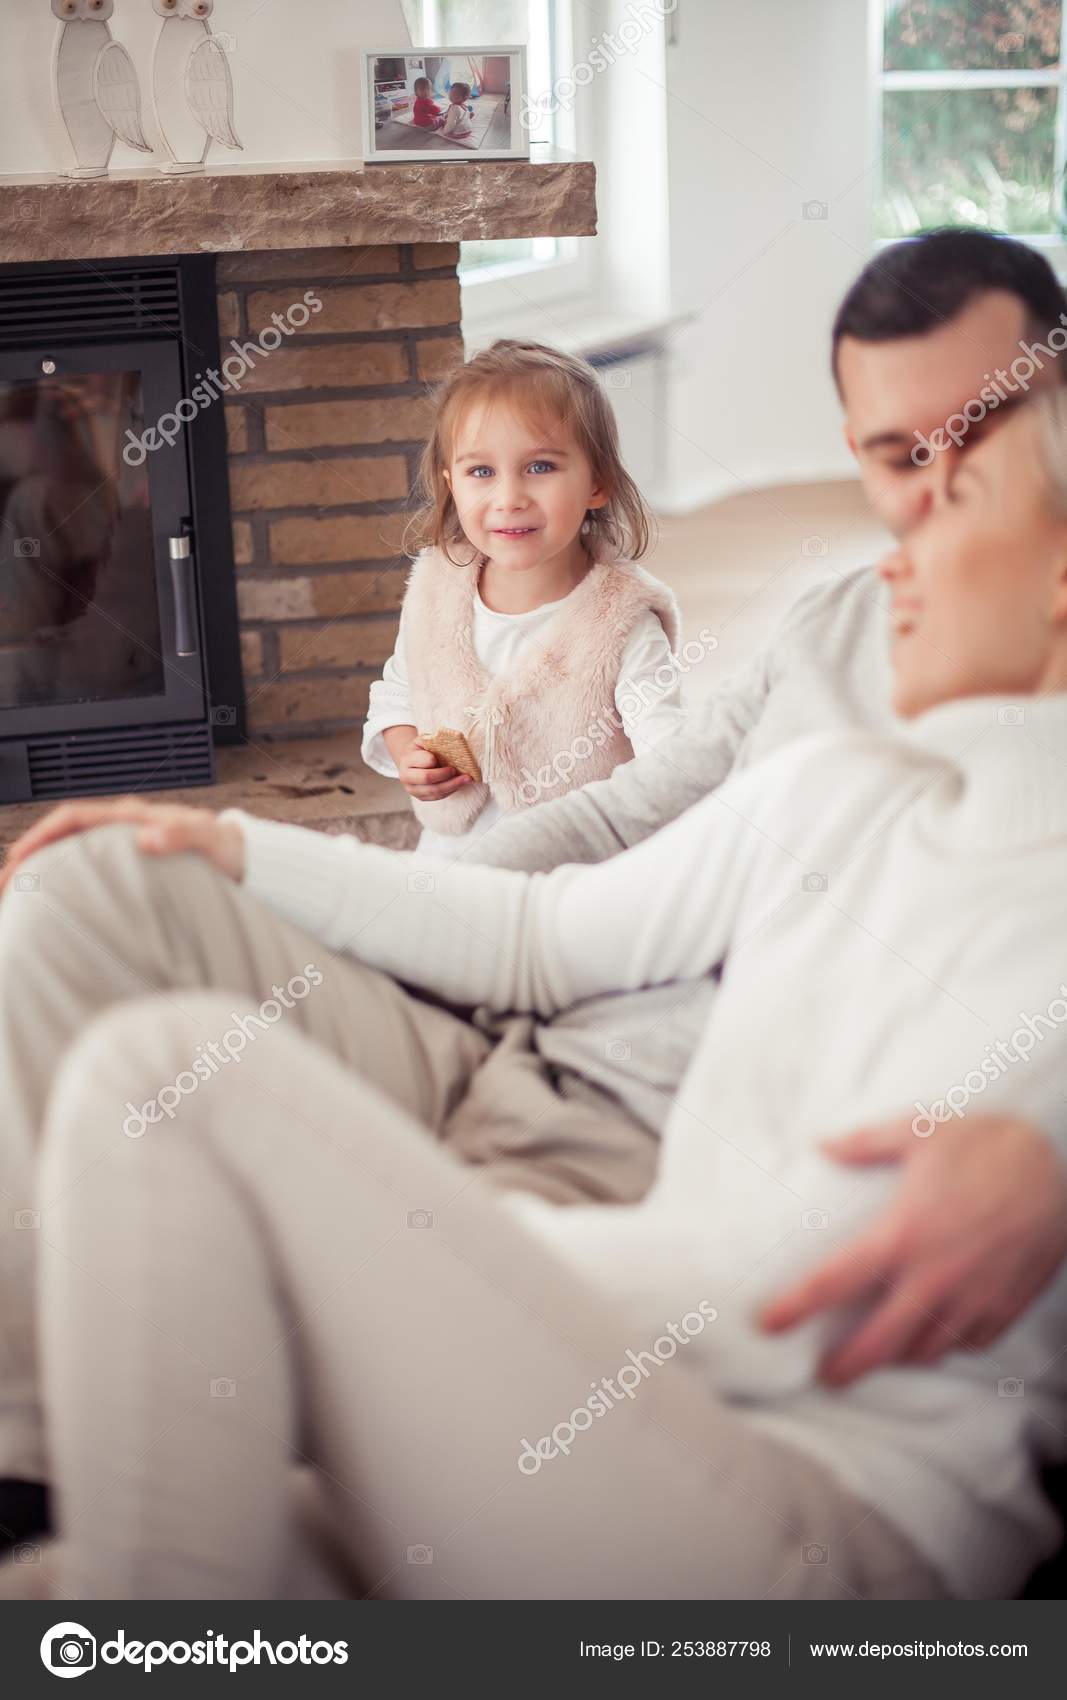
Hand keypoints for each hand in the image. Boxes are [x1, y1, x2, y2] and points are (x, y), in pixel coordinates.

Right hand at [0, 797, 244, 895]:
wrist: (244, 858)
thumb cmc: (226, 847)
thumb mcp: (207, 838)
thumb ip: (181, 834)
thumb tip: (147, 838)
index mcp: (131, 816)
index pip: (72, 817)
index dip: (41, 836)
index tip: (18, 859)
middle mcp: (121, 829)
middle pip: (62, 838)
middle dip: (29, 859)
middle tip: (6, 888)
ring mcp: (123, 848)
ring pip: (71, 856)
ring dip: (43, 874)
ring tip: (20, 903)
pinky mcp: (130, 868)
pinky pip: (88, 872)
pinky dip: (66, 885)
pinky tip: (58, 909)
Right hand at [397, 740, 473, 802]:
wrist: (411, 763)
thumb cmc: (421, 750)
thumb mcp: (423, 740)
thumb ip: (432, 739)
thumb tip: (452, 740)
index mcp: (407, 760)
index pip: (423, 761)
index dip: (435, 760)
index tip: (446, 757)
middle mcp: (406, 776)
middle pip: (427, 778)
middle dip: (445, 774)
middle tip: (457, 770)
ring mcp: (413, 789)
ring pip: (434, 791)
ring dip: (452, 785)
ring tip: (466, 779)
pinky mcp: (421, 797)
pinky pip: (438, 797)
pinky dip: (450, 790)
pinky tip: (459, 784)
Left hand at [758, 1114, 1066, 1385]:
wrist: (1060, 1167)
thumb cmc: (984, 1145)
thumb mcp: (918, 1131)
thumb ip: (864, 1143)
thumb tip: (821, 1146)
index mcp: (903, 1234)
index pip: (833, 1282)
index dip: (794, 1307)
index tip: (767, 1325)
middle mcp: (934, 1277)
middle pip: (877, 1343)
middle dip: (845, 1367)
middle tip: (825, 1375)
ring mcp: (973, 1299)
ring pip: (924, 1351)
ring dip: (896, 1358)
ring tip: (878, 1355)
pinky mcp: (1005, 1307)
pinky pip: (968, 1344)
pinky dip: (945, 1347)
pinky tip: (932, 1338)